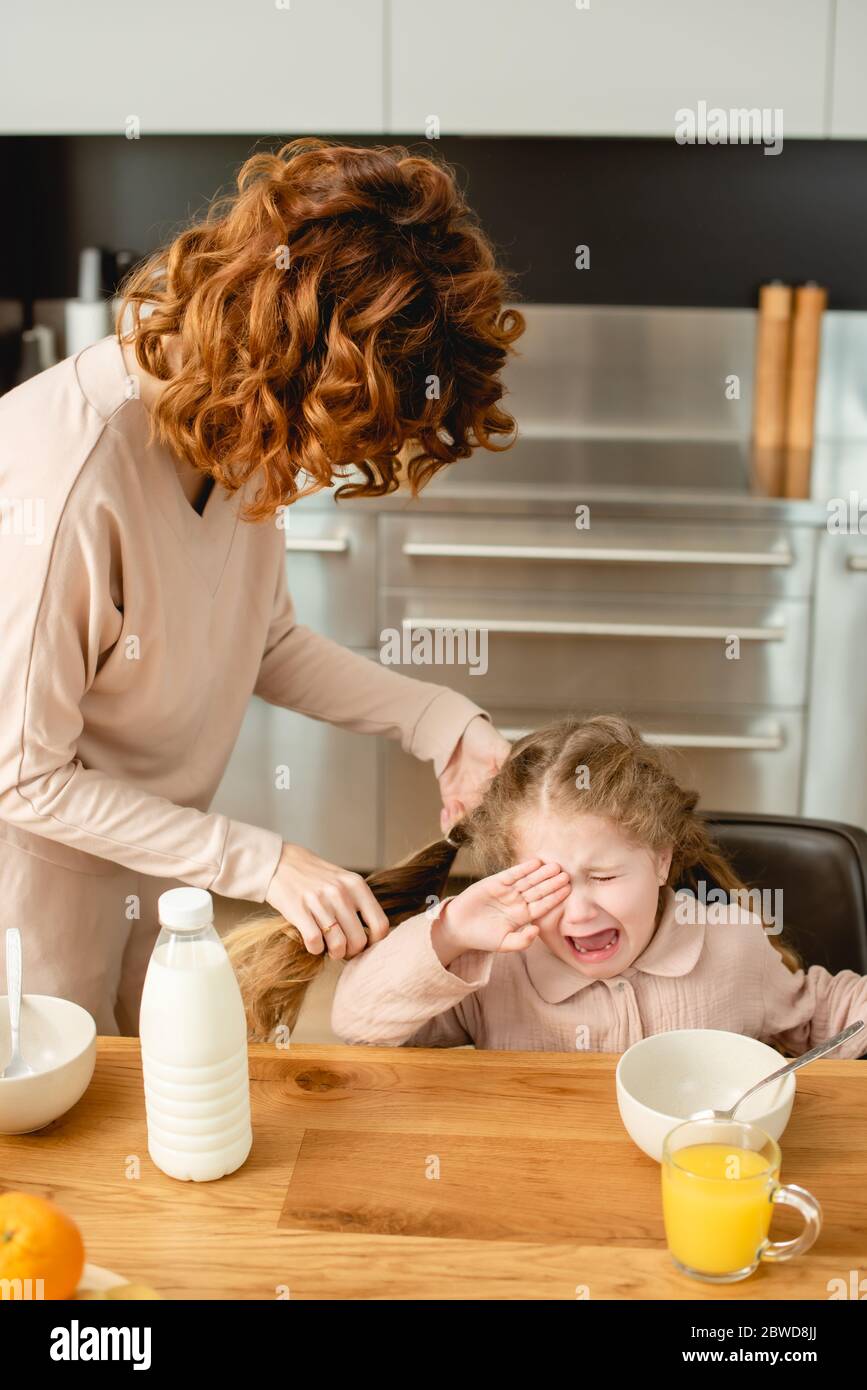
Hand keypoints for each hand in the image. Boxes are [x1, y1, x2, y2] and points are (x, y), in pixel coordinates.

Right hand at [265, 843, 388, 959]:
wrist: (279, 862)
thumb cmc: (314, 877)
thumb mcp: (343, 881)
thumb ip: (359, 903)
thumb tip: (374, 936)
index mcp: (356, 885)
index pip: (380, 926)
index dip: (374, 943)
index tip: (364, 945)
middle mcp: (340, 892)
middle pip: (359, 941)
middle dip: (351, 952)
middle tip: (342, 948)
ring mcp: (319, 901)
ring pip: (338, 945)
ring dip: (334, 953)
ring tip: (328, 947)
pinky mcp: (298, 909)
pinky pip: (315, 943)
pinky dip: (315, 949)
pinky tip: (313, 942)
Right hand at [432, 859, 570, 964]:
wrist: (457, 928)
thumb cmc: (482, 938)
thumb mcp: (504, 944)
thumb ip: (522, 941)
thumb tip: (537, 930)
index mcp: (522, 916)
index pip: (543, 905)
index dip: (555, 897)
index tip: (568, 890)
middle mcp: (517, 902)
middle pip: (539, 890)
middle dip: (552, 883)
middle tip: (567, 874)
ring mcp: (507, 891)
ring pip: (528, 880)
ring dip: (542, 873)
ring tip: (555, 866)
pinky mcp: (494, 882)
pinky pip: (512, 874)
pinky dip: (523, 868)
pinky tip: (536, 863)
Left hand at [437, 716, 510, 833]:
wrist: (458, 731)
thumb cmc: (483, 738)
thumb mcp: (501, 750)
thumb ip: (512, 767)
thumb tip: (525, 782)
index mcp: (501, 791)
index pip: (503, 815)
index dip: (496, 822)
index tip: (489, 817)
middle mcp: (487, 801)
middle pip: (484, 826)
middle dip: (476, 828)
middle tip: (469, 815)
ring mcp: (469, 803)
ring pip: (466, 828)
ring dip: (459, 825)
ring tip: (456, 809)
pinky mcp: (452, 801)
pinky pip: (450, 822)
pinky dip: (447, 823)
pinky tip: (447, 810)